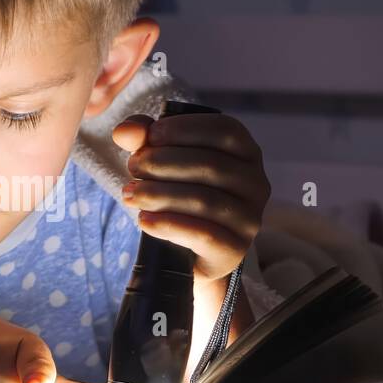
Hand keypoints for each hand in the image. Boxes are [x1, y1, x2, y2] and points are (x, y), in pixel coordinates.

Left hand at [112, 109, 270, 282]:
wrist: (190, 252)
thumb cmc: (179, 194)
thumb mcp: (161, 161)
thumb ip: (144, 139)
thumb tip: (126, 131)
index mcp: (246, 153)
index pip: (225, 131)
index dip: (186, 129)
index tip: (151, 135)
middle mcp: (256, 183)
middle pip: (211, 165)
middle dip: (164, 162)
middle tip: (133, 166)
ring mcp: (249, 218)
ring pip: (205, 200)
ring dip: (160, 194)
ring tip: (130, 194)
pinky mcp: (235, 248)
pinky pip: (203, 234)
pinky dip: (168, 225)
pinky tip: (144, 220)